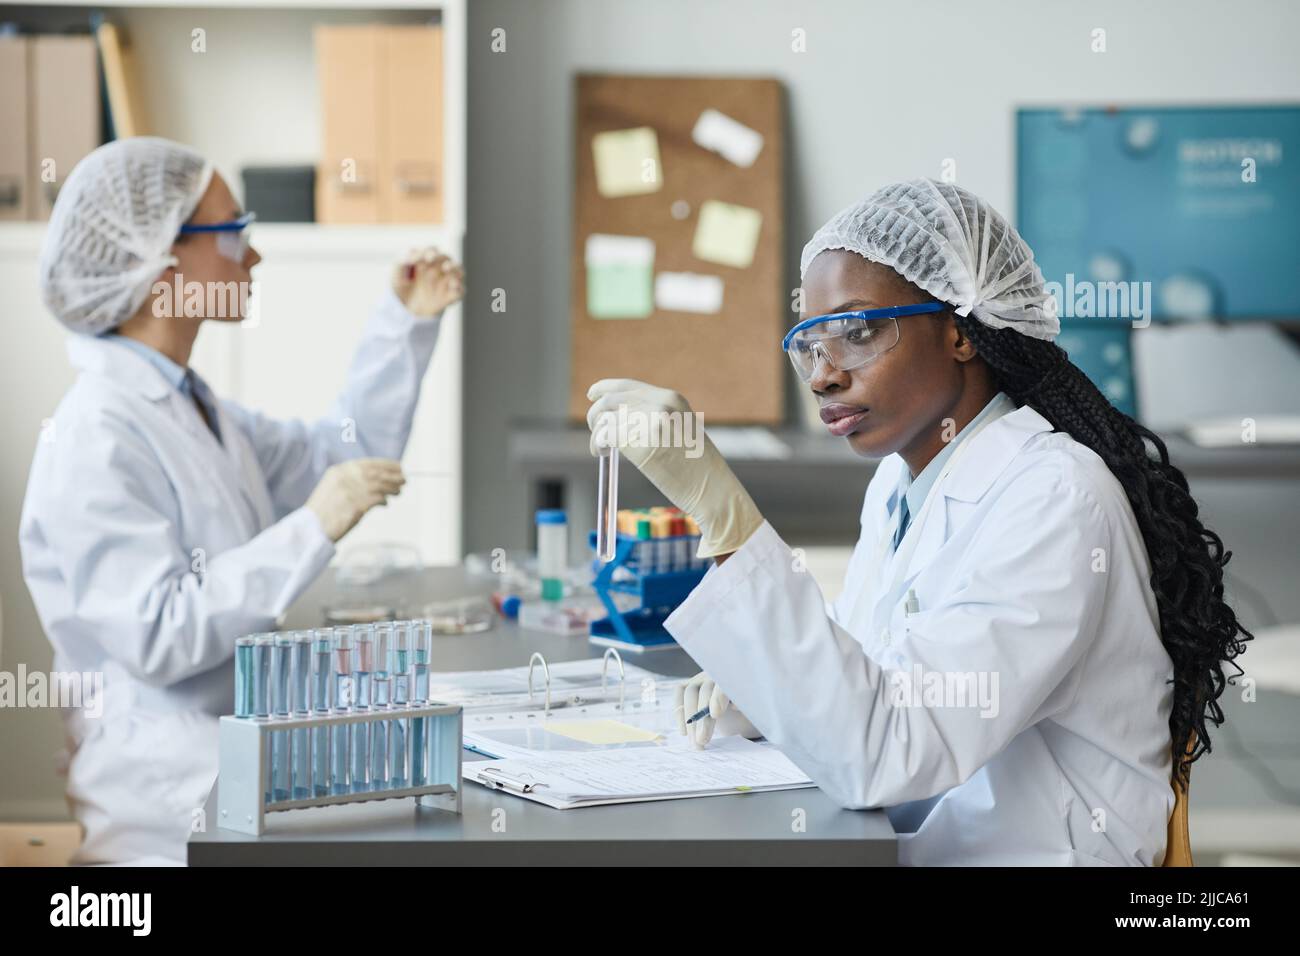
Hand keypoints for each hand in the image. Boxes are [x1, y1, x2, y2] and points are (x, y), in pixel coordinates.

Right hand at [305, 459, 404, 541]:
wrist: (310, 529)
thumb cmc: (324, 511)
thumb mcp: (333, 488)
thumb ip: (352, 481)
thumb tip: (377, 481)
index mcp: (338, 471)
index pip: (368, 463)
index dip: (385, 464)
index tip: (397, 466)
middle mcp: (345, 478)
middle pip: (376, 473)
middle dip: (393, 475)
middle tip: (404, 479)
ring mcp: (350, 491)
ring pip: (379, 485)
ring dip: (392, 487)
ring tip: (399, 491)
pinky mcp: (356, 505)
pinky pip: (377, 499)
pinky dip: (384, 500)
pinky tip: (386, 503)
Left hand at [392, 247, 463, 316]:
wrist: (406, 311)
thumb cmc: (401, 289)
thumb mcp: (396, 275)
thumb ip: (401, 262)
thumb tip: (413, 255)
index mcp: (426, 260)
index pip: (431, 250)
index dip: (431, 252)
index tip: (427, 258)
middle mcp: (438, 269)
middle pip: (446, 258)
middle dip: (442, 259)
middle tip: (434, 262)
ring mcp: (446, 282)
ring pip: (458, 271)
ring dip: (455, 268)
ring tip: (447, 269)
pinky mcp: (451, 296)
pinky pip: (460, 291)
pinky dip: (458, 287)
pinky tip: (452, 285)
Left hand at [585, 378, 763, 556]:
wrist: (714, 490)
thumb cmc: (698, 467)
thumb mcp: (682, 428)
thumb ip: (656, 416)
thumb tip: (622, 416)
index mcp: (672, 398)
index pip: (627, 385)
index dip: (604, 388)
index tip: (592, 395)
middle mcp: (661, 405)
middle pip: (610, 400)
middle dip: (596, 416)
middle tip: (596, 433)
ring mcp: (651, 424)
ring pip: (605, 418)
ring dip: (597, 434)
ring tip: (601, 450)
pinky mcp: (641, 445)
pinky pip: (605, 436)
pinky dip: (597, 444)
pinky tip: (602, 454)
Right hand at [675, 672, 760, 748]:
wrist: (735, 708)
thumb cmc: (745, 709)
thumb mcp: (751, 710)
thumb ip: (745, 706)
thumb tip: (734, 705)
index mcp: (734, 678)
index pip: (725, 683)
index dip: (718, 697)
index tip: (715, 715)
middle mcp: (716, 674)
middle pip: (705, 692)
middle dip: (702, 718)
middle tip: (702, 740)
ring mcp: (700, 678)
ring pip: (690, 694)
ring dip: (690, 721)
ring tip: (696, 743)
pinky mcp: (688, 685)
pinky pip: (680, 693)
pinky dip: (679, 712)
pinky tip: (684, 732)